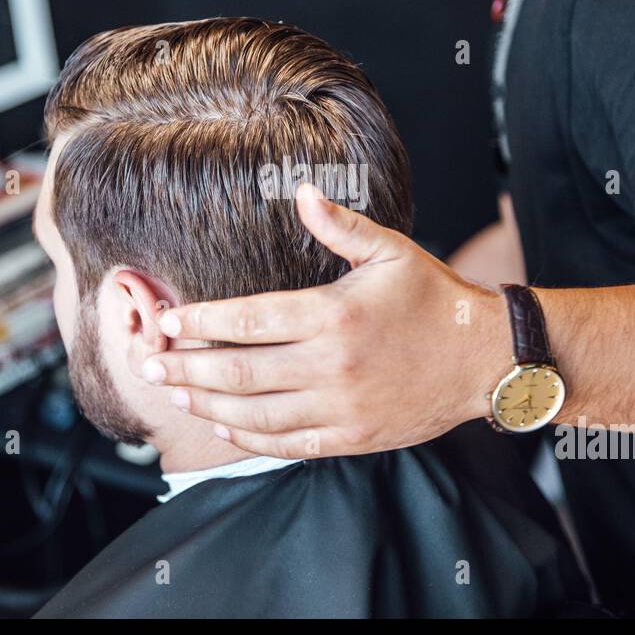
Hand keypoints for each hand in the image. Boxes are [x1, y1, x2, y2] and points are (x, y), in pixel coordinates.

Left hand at [142, 184, 513, 457]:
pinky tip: (222, 426)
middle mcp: (330, 365)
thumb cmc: (437, 299)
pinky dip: (248, 439)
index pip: (248, 320)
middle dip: (185, 366)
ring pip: (254, 413)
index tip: (169, 321)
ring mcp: (340, 406)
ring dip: (207, 403)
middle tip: (149, 362)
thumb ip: (339, 226)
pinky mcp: (352, 437)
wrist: (486, 358)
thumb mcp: (392, 251)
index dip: (200, 321)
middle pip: (238, 370)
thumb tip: (300, 191)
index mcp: (333, 315)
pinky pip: (287, 444)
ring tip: (176, 391)